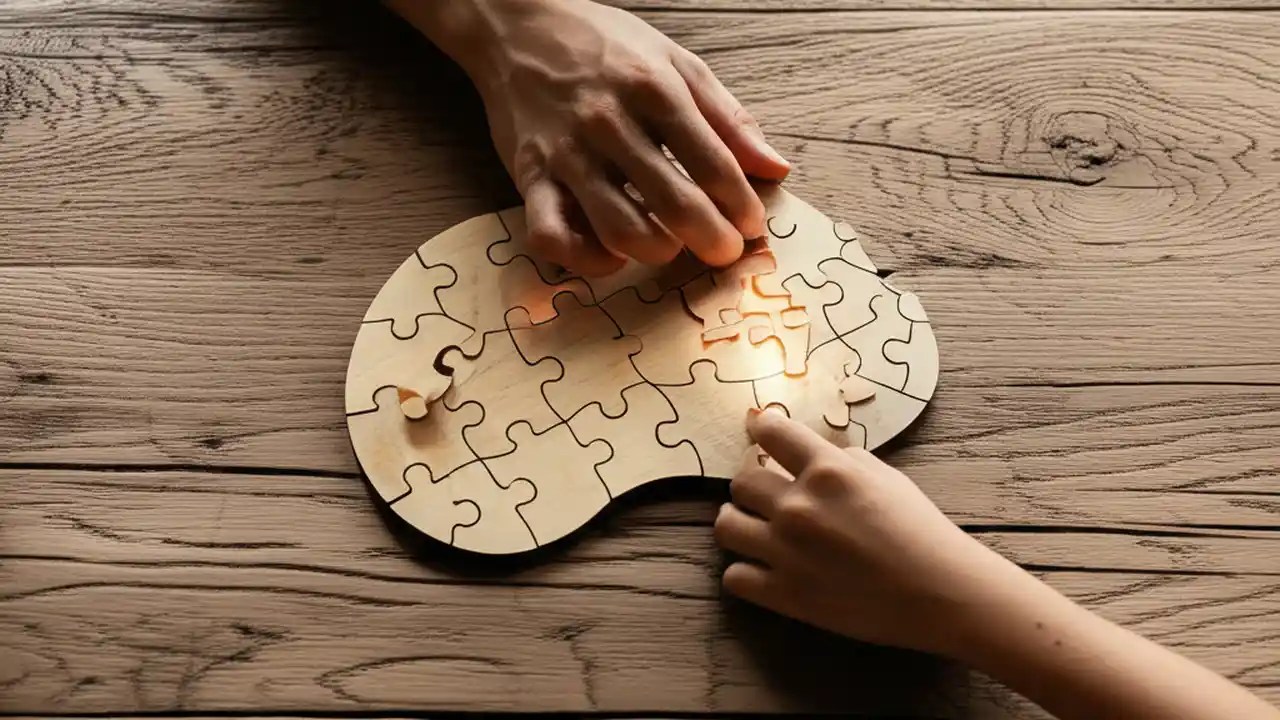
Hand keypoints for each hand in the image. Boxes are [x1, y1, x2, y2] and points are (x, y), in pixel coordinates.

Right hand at [390, 0, 790, 275]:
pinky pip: (551, 236)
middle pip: (675, 203)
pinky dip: (585, 259)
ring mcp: (566, 153)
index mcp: (654, 89)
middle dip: (712, 240)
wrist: (516, 26)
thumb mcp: (676, 63)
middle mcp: (609, 122)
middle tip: (724, 251)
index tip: (752, 225)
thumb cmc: (604, 47)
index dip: (742, 205)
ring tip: (671, 246)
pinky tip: (610, 254)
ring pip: (620, 227)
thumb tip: (776, 168)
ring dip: (658, 251)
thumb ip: (728, 118)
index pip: (714, 164)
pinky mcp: (528, 177)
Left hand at [714, 407, 1024, 656]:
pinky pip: (734, 576)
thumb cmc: (921, 531)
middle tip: (764, 493)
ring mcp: (786, 552)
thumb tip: (811, 451)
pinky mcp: (784, 594)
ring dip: (736, 522)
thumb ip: (843, 459)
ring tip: (750, 526)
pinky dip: (743, 571)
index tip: (762, 437)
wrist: (941, 593)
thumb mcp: (886, 477)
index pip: (769, 431)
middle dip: (751, 483)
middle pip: (740, 480)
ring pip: (725, 525)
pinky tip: (760, 568)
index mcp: (828, 471)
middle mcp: (798, 506)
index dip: (761, 430)